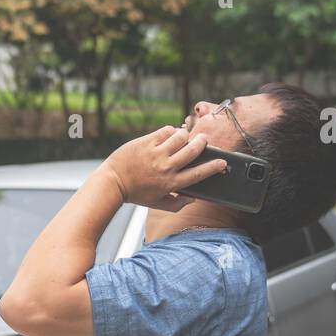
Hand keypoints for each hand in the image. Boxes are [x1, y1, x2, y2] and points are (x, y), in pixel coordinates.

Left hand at [98, 125, 227, 209]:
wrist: (112, 183)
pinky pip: (165, 130)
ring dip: (185, 135)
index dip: (213, 167)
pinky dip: (170, 131)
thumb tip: (193, 199)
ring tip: (182, 138)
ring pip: (181, 136)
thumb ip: (177, 204)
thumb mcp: (157, 204)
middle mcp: (166, 167)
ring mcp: (156, 153)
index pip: (198, 173)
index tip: (222, 162)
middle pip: (193, 150)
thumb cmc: (135, 194)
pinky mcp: (146, 142)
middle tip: (203, 140)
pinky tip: (168, 135)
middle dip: (202, 143)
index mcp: (171, 183)